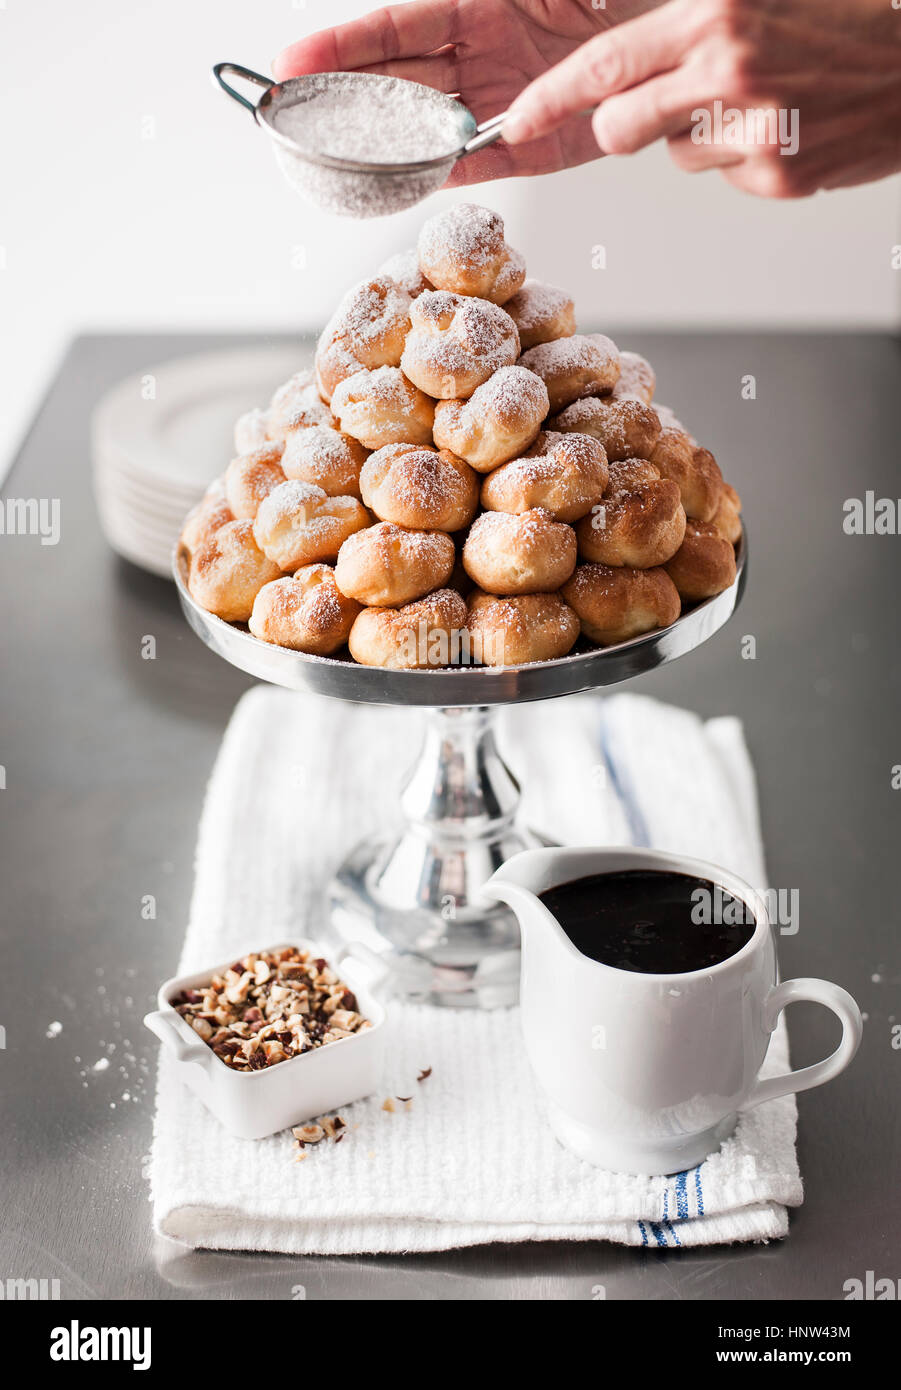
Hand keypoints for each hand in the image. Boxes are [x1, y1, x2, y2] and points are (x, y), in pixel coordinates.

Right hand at [272, 0, 652, 184]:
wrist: (682, 38)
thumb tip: (453, 5)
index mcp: (478, 2)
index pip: (396, 27)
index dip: (344, 45)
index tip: (294, 62)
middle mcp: (480, 52)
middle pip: (397, 79)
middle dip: (343, 97)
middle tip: (291, 118)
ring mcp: (500, 99)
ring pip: (424, 126)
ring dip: (379, 143)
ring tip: (328, 160)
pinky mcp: (530, 144)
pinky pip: (473, 165)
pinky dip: (436, 176)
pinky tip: (395, 186)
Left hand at [503, 0, 900, 196]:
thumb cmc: (841, 24)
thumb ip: (687, 22)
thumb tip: (625, 60)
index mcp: (716, 13)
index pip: (605, 64)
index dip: (551, 98)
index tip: (517, 118)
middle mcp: (728, 68)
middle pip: (619, 128)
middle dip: (622, 129)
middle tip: (655, 112)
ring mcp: (752, 128)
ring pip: (673, 155)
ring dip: (696, 136)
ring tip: (754, 102)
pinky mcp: (775, 175)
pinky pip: (722, 175)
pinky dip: (742, 158)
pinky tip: (782, 127)